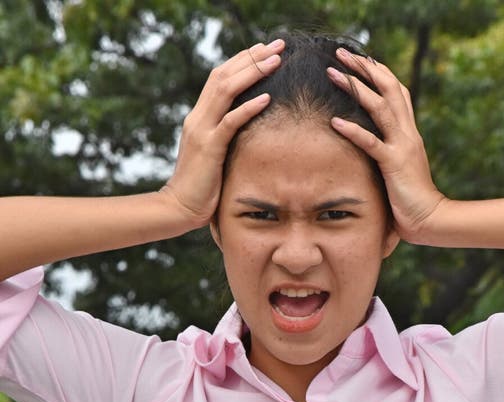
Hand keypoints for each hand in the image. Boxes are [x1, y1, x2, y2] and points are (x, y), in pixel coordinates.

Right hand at [160, 39, 283, 227]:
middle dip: (252, 57)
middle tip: (278, 45)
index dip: (242, 61)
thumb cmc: (201, 187)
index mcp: (199, 117)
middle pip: (223, 75)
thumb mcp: (214, 155)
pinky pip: (230, 122)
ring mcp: (201, 131)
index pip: (219, 77)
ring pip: (225, 90)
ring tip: (276, 61)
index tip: (266, 50)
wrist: (179, 208)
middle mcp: (198, 118)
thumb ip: (224, 137)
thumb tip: (247, 131)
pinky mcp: (209, 148)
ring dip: (253, 73)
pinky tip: (266, 99)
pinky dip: (248, 108)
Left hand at [327, 50, 444, 242]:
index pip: (397, 91)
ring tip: (332, 73)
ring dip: (355, 87)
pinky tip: (334, 122)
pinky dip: (353, 131)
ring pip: (380, 107)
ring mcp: (402, 146)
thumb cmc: (412, 200)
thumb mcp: (401, 168)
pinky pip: (371, 143)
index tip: (360, 58)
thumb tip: (373, 148)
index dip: (379, 72)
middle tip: (341, 53)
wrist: (431, 219)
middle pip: (388, 87)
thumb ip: (390, 153)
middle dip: (364, 68)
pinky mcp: (393, 164)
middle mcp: (407, 133)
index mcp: (409, 132)